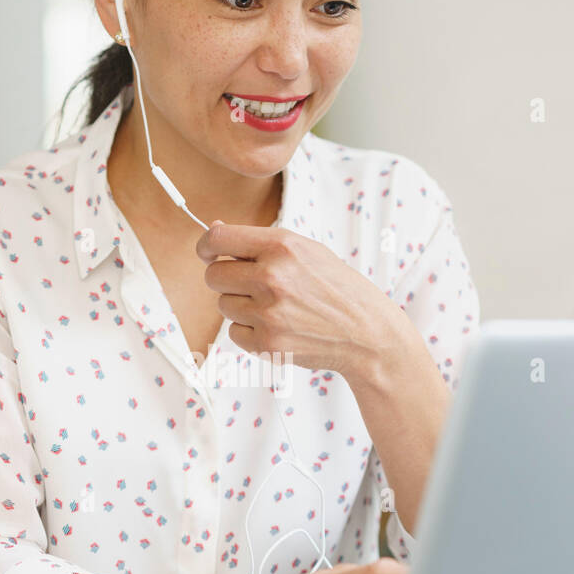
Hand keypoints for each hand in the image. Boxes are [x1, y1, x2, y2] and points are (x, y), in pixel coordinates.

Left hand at [197, 219, 400, 383]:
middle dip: (227, 281)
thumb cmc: (336, 288)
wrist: (366, 332)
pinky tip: (279, 327)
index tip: (208, 253)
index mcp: (281, 246)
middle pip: (213, 276)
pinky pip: (235, 333)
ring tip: (276, 308)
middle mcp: (272, 277)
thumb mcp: (306, 250)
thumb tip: (212, 229)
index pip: (218, 239)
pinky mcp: (267, 343)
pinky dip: (251, 332)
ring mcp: (268, 313)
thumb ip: (259, 242)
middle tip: (254, 286)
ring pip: (224, 306)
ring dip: (242, 307)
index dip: (206, 246)